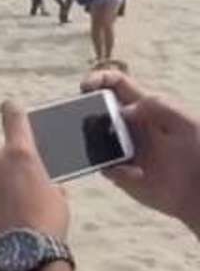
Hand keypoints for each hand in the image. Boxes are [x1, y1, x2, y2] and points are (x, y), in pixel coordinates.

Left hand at [0, 101, 69, 258]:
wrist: (21, 255)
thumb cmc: (47, 224)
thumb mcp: (57, 197)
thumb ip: (46, 180)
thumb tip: (41, 183)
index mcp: (22, 153)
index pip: (15, 120)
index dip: (12, 111)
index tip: (8, 105)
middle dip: (7, 172)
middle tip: (18, 198)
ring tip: (5, 216)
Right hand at [81, 72, 199, 232]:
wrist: (198, 191)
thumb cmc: (198, 152)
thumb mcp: (186, 122)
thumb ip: (159, 107)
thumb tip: (123, 109)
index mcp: (144, 107)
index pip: (116, 84)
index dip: (99, 79)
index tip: (86, 87)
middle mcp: (128, 126)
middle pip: (96, 109)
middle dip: (83, 110)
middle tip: (82, 118)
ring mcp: (120, 148)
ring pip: (91, 139)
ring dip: (90, 143)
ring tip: (114, 154)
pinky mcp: (117, 171)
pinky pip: (101, 166)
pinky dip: (111, 169)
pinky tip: (135, 174)